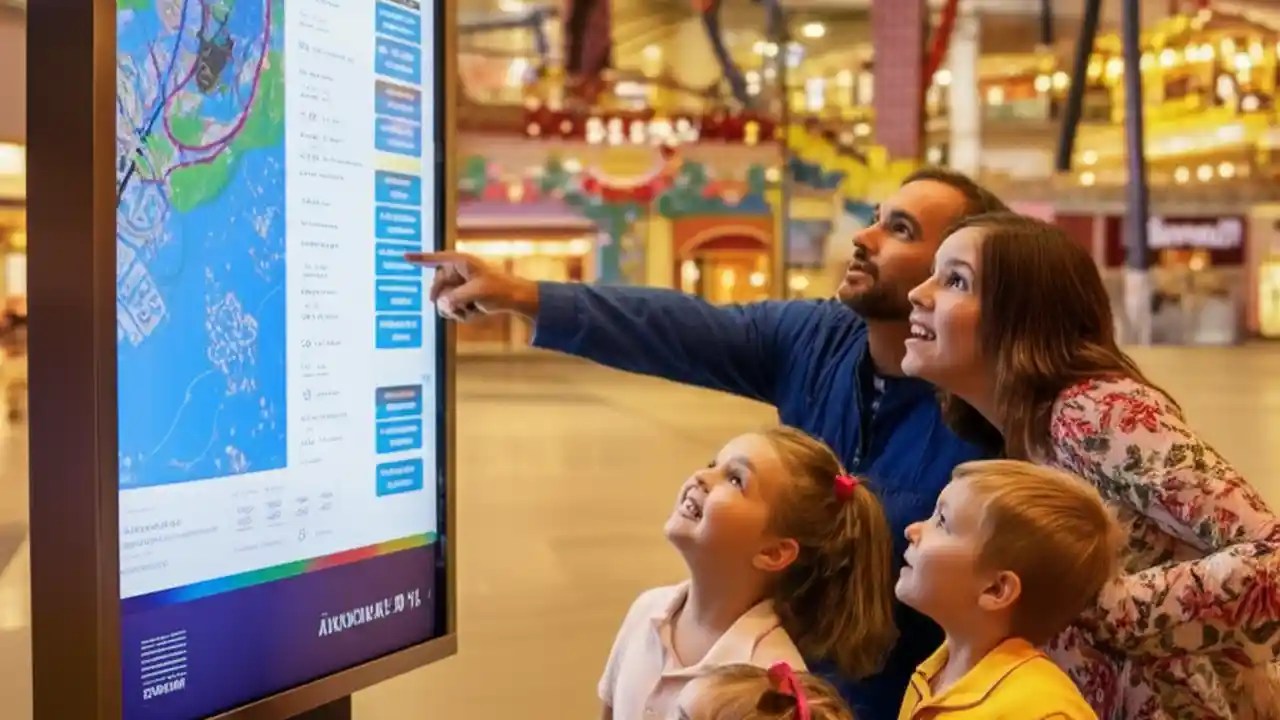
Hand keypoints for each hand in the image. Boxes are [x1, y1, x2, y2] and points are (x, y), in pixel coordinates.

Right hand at [403, 251, 539, 320]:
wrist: (514, 298)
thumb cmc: (499, 288)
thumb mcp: (476, 292)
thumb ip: (455, 297)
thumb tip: (440, 305)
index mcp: (459, 262)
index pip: (435, 259)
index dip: (419, 259)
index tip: (403, 257)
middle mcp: (456, 273)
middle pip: (437, 289)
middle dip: (447, 301)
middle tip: (458, 307)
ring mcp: (458, 286)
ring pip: (443, 302)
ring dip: (455, 309)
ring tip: (470, 309)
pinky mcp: (461, 298)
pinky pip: (451, 309)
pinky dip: (462, 313)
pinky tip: (475, 311)